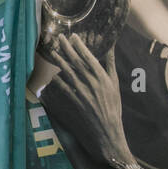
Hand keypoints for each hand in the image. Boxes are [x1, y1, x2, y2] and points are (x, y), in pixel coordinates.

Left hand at [45, 35, 147, 168]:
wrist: (108, 131)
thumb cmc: (113, 108)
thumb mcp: (114, 84)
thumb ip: (111, 65)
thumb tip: (111, 47)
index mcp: (103, 78)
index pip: (89, 57)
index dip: (80, 46)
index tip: (73, 36)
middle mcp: (92, 83)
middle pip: (76, 62)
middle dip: (67, 48)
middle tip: (59, 37)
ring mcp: (82, 93)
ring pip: (68, 73)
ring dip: (59, 61)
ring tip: (53, 51)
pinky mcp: (74, 103)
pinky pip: (63, 88)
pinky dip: (58, 80)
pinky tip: (53, 74)